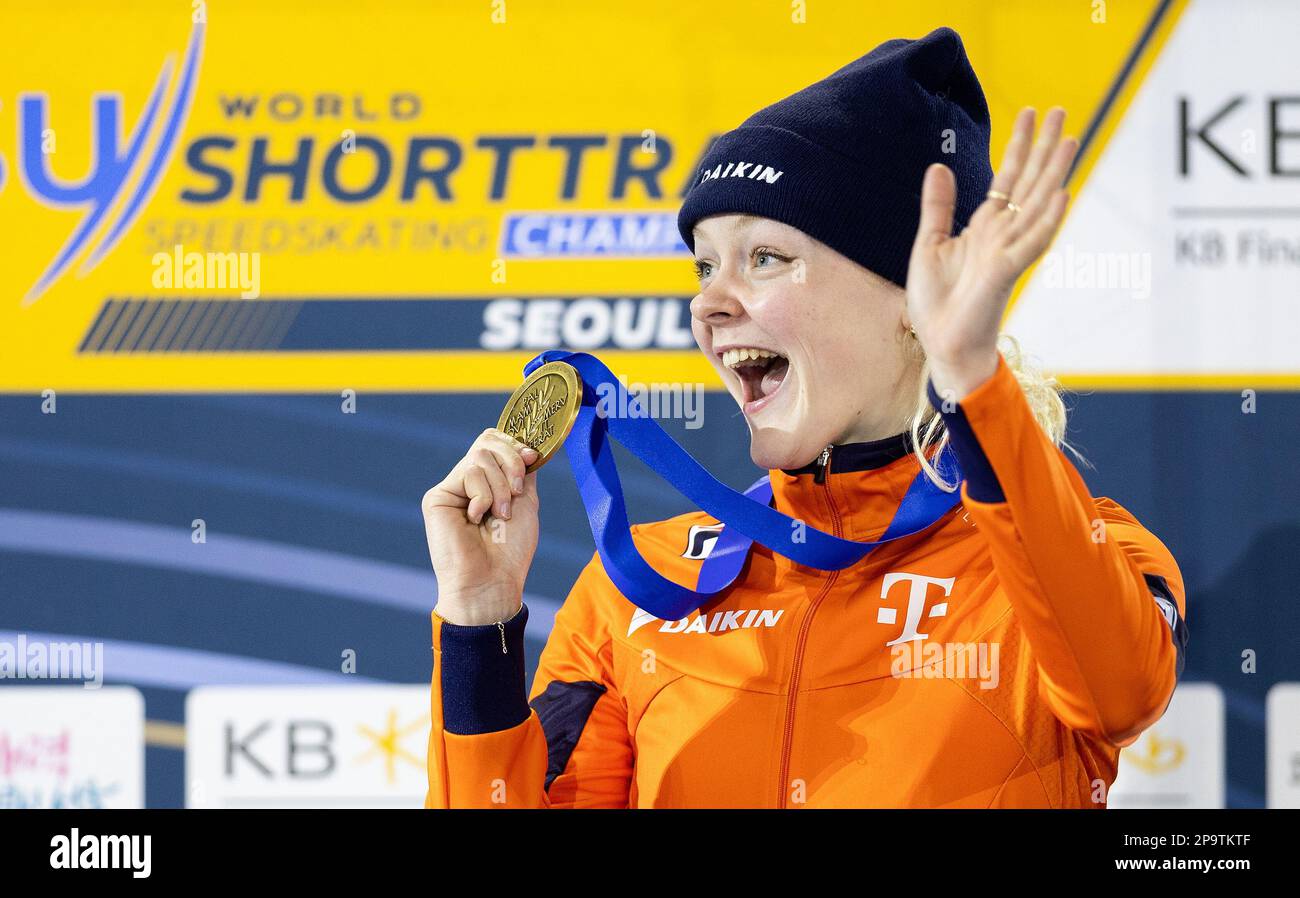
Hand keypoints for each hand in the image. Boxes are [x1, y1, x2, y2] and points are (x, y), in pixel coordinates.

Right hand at [422, 427, 540, 625]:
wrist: (491, 580)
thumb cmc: (510, 550)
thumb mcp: (526, 502)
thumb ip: (523, 471)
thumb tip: (527, 443)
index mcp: (489, 482)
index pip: (496, 443)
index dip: (514, 444)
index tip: (532, 457)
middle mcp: (469, 482)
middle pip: (488, 442)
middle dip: (512, 462)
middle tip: (518, 492)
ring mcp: (452, 488)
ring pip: (481, 456)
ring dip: (501, 486)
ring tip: (499, 514)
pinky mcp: (438, 496)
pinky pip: (469, 472)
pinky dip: (483, 495)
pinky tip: (477, 518)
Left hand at [906, 106, 1078, 399]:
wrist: (940, 343)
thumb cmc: (937, 303)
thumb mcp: (929, 245)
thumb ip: (938, 207)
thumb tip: (938, 166)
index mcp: (984, 228)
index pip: (1007, 178)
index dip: (1018, 146)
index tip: (1030, 113)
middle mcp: (1002, 235)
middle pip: (1029, 182)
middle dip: (1044, 146)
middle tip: (1061, 109)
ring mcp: (1008, 252)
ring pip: (1038, 204)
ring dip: (1054, 171)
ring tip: (1070, 137)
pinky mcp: (1006, 272)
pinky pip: (1032, 242)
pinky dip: (1047, 219)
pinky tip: (1062, 193)